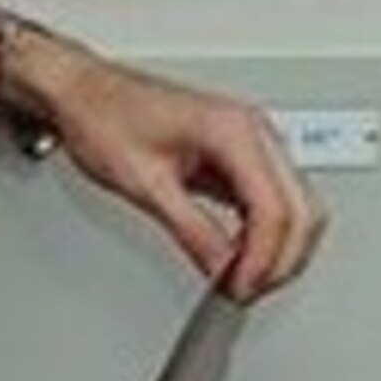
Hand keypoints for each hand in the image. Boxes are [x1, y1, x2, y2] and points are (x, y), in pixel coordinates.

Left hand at [44, 46, 324, 302]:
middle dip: (281, 259)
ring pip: (294, 206)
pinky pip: (271, 198)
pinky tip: (240, 252)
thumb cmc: (101, 116)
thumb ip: (192, 231)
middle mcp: (252, 130)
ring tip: (243, 278)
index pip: (275, 209)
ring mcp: (250, 139)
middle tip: (247, 289)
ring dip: (278, 247)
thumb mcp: (144, 183)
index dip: (264, 259)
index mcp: (233, 130)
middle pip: (300, 209)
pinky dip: (263, 230)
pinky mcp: (239, 152)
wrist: (80, 90)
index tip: (241, 288)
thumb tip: (223, 270)